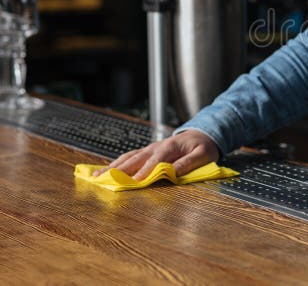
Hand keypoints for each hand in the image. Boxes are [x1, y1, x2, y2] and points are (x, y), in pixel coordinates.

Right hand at [92, 130, 219, 179]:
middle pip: (134, 159)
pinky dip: (116, 164)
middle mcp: (156, 147)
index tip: (132, 183)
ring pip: (128, 158)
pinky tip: (105, 171)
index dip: (143, 172)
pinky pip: (130, 157)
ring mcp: (150, 149)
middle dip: (118, 170)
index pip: (154, 162)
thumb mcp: (203, 154)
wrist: (203, 132)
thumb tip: (172, 173)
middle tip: (102, 181)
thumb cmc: (204, 145)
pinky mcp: (148, 152)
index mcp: (170, 147)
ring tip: (96, 177)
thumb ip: (189, 163)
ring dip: (112, 167)